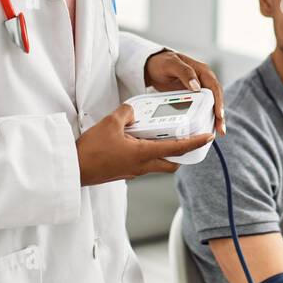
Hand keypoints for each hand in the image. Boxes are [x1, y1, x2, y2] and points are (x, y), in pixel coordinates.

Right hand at [75, 103, 213, 185]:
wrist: (75, 169)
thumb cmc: (91, 150)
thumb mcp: (110, 123)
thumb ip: (127, 112)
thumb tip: (133, 110)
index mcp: (144, 154)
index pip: (177, 149)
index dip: (195, 143)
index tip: (208, 137)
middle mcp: (143, 166)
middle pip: (172, 162)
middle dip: (183, 152)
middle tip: (189, 138)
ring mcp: (134, 171)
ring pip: (158, 163)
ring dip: (165, 151)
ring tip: (165, 135)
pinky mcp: (125, 172)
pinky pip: (145, 163)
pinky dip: (150, 152)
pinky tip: (141, 140)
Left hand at [143, 49, 225, 135]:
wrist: (153, 67)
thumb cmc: (162, 62)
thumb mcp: (172, 64)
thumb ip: (185, 73)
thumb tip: (197, 87)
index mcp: (203, 72)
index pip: (214, 88)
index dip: (218, 102)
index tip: (219, 114)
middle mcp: (204, 81)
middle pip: (216, 99)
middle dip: (220, 114)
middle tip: (220, 129)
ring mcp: (199, 90)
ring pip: (211, 105)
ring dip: (214, 118)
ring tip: (216, 132)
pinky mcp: (193, 97)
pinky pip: (202, 108)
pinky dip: (205, 117)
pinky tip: (205, 127)